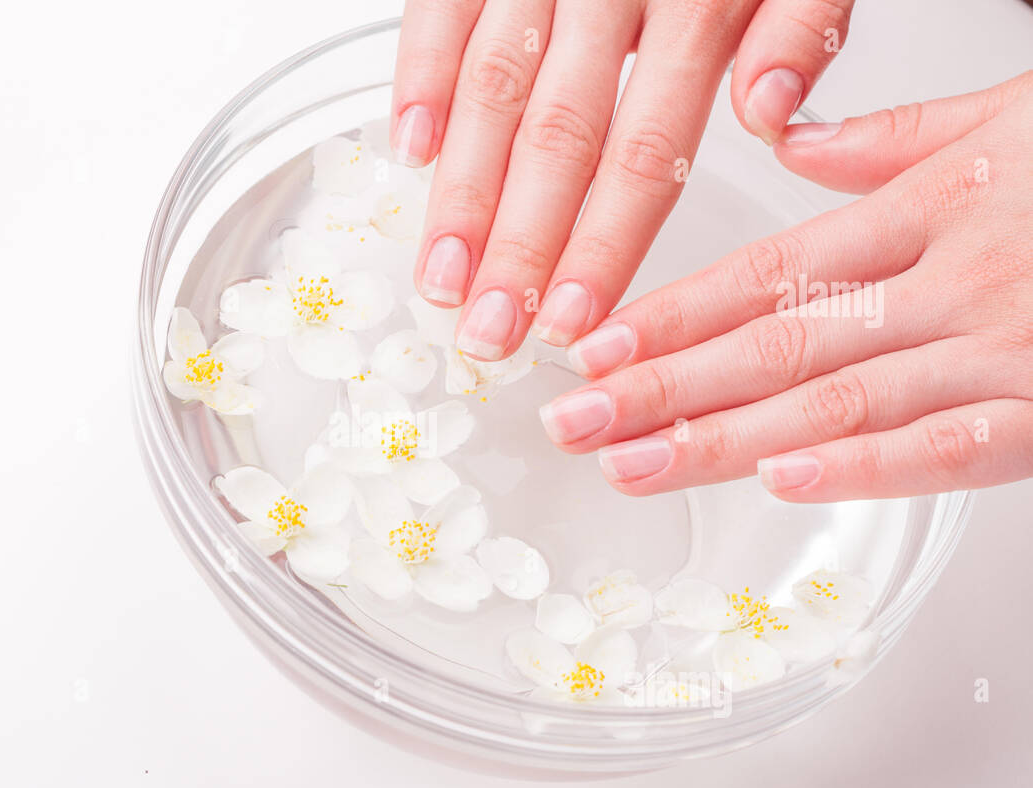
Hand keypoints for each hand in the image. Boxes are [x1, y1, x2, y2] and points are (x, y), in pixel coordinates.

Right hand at [391, 0, 854, 359]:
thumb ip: (801, 21)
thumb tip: (768, 121)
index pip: (646, 147)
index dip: (602, 242)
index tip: (570, 319)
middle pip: (558, 135)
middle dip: (518, 245)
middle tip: (489, 330)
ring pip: (494, 85)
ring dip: (461, 189)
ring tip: (442, 275)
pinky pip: (443, 5)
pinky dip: (420, 73)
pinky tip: (409, 149)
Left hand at [540, 71, 1032, 501]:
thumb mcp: (1004, 123)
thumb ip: (891, 141)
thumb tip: (790, 134)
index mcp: (928, 209)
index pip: (767, 269)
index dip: (671, 312)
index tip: (592, 346)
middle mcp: (951, 278)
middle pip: (777, 339)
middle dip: (664, 386)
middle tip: (573, 422)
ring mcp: (1005, 345)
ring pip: (839, 395)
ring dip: (726, 437)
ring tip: (632, 463)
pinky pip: (954, 442)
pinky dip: (870, 465)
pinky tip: (784, 479)